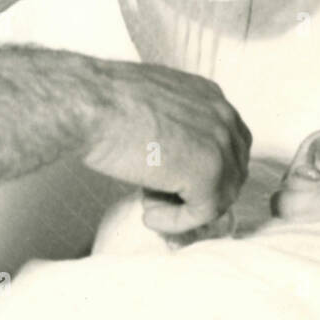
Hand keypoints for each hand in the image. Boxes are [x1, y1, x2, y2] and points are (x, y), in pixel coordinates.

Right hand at [80, 59, 250, 234]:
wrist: (88, 104)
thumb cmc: (104, 104)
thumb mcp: (154, 107)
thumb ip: (176, 128)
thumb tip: (174, 160)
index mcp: (211, 97)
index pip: (228, 145)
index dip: (200, 171)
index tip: (168, 183)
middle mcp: (224, 116)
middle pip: (231, 172)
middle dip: (196, 191)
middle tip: (156, 196)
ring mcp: (220, 144)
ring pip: (220, 195)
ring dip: (184, 208)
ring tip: (148, 203)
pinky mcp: (208, 173)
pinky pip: (203, 213)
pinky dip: (176, 222)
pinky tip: (148, 215)